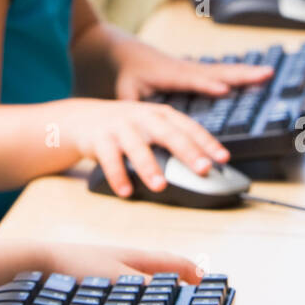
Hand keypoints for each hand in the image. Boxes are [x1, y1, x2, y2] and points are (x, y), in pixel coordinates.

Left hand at [40, 242, 203, 284]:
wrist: (40, 262)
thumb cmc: (77, 265)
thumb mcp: (119, 278)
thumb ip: (148, 285)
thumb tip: (174, 292)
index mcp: (135, 255)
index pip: (173, 261)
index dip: (192, 270)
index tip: (207, 279)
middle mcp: (124, 259)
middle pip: (160, 269)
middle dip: (178, 278)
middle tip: (193, 289)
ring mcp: (109, 268)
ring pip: (142, 278)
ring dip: (157, 286)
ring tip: (167, 296)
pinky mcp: (95, 278)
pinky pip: (125, 286)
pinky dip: (136, 292)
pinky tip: (132, 300)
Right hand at [64, 98, 228, 196]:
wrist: (81, 118)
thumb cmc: (125, 126)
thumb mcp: (149, 125)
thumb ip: (173, 139)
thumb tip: (205, 164)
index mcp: (158, 113)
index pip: (187, 126)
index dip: (206, 142)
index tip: (223, 158)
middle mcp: (141, 117)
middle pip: (167, 133)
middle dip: (187, 150)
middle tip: (202, 168)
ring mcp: (119, 127)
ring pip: (136, 147)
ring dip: (149, 167)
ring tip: (160, 186)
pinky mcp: (99, 139)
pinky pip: (109, 159)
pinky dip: (117, 176)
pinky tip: (125, 191)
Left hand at [112, 35, 271, 100]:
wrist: (128, 52)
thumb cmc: (128, 73)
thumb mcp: (126, 91)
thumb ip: (132, 108)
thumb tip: (136, 126)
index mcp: (171, 75)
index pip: (192, 80)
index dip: (208, 84)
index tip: (224, 89)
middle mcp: (187, 69)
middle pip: (218, 71)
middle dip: (241, 74)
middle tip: (264, 75)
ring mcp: (195, 69)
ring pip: (224, 69)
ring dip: (247, 72)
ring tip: (269, 72)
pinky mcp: (198, 70)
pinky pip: (223, 71)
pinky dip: (241, 72)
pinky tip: (256, 75)